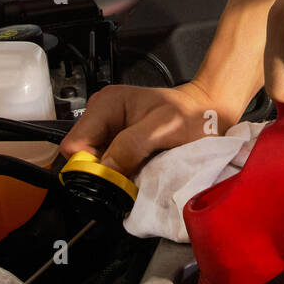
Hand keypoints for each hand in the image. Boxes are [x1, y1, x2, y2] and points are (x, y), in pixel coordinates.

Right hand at [58, 80, 235, 178]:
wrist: (209, 111)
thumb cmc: (192, 114)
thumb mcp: (164, 128)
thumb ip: (132, 145)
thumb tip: (105, 169)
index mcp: (106, 105)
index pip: (75, 146)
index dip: (90, 167)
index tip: (114, 178)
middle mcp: (101, 115)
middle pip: (81, 157)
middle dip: (101, 172)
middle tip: (130, 175)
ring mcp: (108, 129)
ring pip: (94, 164)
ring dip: (112, 174)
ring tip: (137, 171)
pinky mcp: (118, 142)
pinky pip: (107, 165)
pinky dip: (119, 173)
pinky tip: (137, 170)